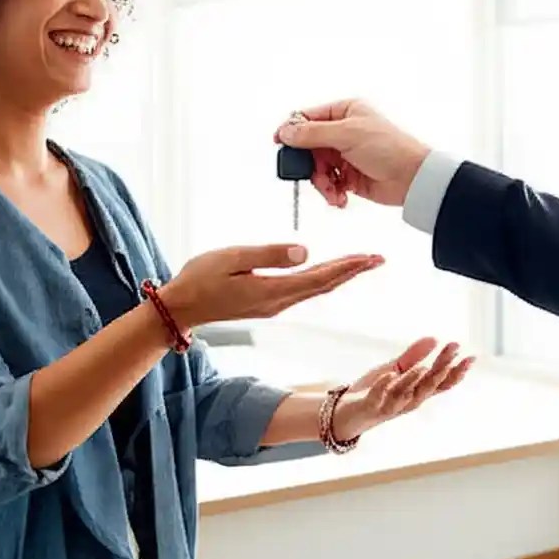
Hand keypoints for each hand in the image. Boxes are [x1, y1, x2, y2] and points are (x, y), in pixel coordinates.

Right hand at [158, 245, 383, 328]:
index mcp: (272, 291)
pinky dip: (321, 279)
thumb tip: (304, 251)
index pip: (319, 277)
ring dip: (339, 275)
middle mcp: (278, 302)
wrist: (181, 307)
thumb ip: (269, 255)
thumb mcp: (233, 258)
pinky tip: (327, 273)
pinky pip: (302, 290)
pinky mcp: (266, 302)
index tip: (370, 257)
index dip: (347, 267)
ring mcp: (272, 305)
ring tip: (359, 263)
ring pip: (314, 288)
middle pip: (323, 284)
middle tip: (377, 258)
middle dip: (351, 270)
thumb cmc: (200, 279)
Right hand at [274, 99, 431, 207]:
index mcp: (345, 111)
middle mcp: (344, 131)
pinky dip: (331, 192)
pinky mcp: (350, 176)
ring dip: (321, 182)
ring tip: (332, 191)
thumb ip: (312, 133)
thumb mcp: (347, 134)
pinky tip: (340, 197)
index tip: (280, 144)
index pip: (308, 117)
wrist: (413, 179)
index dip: (292, 131)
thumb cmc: (389, 148)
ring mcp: (346, 154)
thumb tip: (286, 130)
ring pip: (317, 168)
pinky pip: (329, 184)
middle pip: (309, 147)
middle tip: (312, 174)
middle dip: (310, 164)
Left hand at [330, 337, 474, 440]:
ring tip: (425, 366)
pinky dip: (384, 387)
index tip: (471, 356)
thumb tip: (435, 338)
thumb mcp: (396, 370)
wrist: (345, 414)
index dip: (456, 371)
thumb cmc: (374, 392)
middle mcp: (408, 401)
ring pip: (406, 394)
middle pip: (428, 385)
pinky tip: (390, 374)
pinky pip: (378, 397)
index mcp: (417, 392)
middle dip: (442, 368)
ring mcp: (389, 405)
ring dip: (415, 380)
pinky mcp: (370, 406)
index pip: (442, 383)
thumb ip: (414, 356)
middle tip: (454, 349)